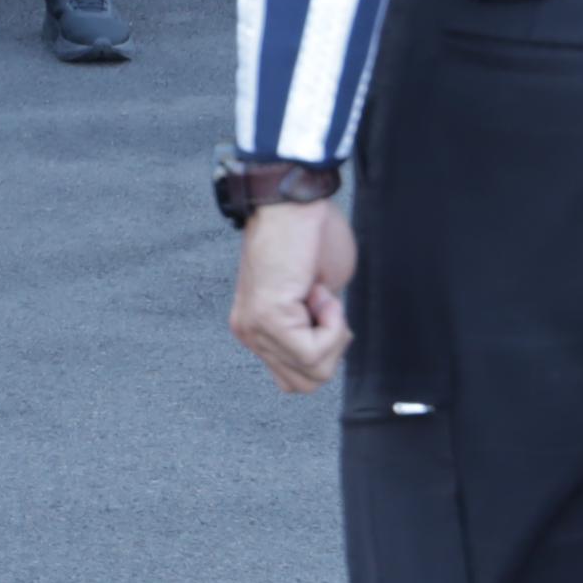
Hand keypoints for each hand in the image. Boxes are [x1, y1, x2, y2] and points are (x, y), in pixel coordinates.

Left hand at [229, 197, 357, 394]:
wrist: (294, 198)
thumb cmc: (310, 233)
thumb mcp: (317, 294)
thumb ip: (314, 326)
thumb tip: (325, 345)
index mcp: (257, 326)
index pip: (293, 376)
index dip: (324, 349)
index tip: (320, 304)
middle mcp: (250, 332)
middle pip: (302, 383)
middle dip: (330, 349)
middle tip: (322, 303)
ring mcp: (255, 328)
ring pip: (312, 373)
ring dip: (332, 335)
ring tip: (318, 292)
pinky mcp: (269, 319)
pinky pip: (313, 353)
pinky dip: (332, 326)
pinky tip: (318, 291)